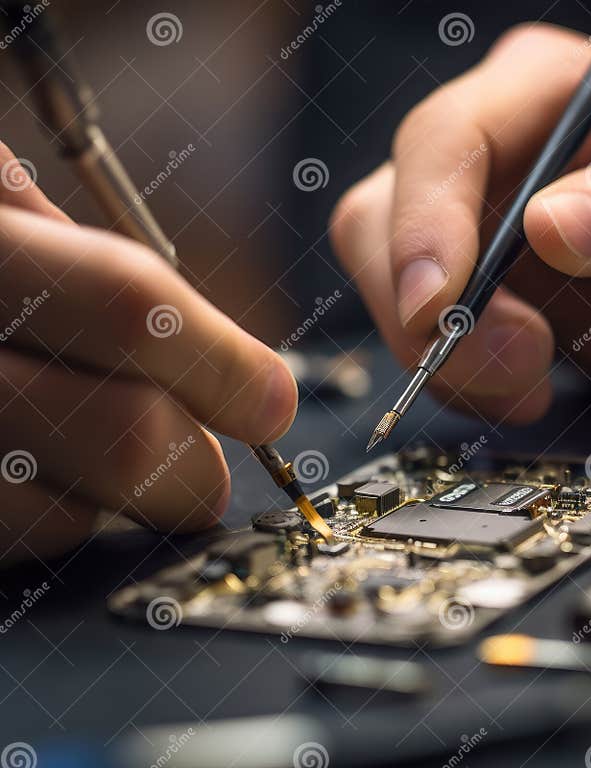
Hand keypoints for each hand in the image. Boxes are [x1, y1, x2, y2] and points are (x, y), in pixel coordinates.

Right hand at [0, 144, 296, 565]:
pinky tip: (36, 484)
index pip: (135, 311)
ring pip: (69, 517)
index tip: (271, 402)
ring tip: (93, 467)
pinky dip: (52, 527)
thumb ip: (92, 271)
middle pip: (127, 438)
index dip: (226, 365)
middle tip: (204, 474)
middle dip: (195, 471)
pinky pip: (10, 547)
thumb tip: (230, 358)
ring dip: (117, 505)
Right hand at [331, 23, 590, 425]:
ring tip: (540, 383)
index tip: (440, 310)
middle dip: (432, 314)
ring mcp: (469, 229)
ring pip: (398, 298)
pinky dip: (468, 383)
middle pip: (382, 225)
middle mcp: (490, 158)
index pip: (442, 143)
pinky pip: (425, 344)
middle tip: (520, 363)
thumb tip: (552, 225)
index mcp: (545, 95)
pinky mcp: (469, 292)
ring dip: (460, 360)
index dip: (423, 226)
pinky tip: (526, 385)